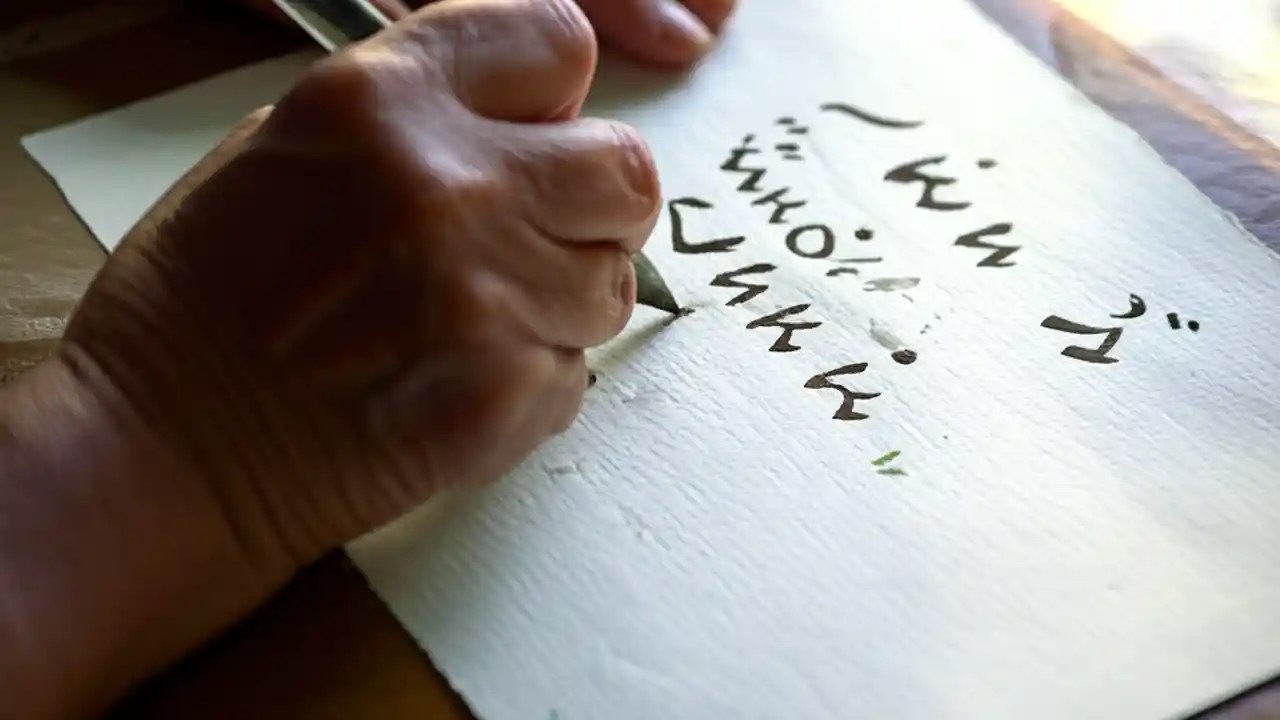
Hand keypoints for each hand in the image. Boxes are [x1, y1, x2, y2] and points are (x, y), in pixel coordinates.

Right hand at [66, 0, 658, 567]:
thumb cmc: (206, 301)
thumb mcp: (289, 146)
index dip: (554, 95)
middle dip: (594, 203)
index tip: (535, 131)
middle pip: (625, 170)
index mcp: (385, 100)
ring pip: (614, 283)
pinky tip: (453, 380)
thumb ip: (425, 114)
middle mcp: (449, 187)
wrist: (164, 449)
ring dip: (565, 301)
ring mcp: (486, 297)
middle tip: (537, 233)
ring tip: (474, 321)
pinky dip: (532, 380)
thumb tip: (538, 120)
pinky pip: (577, 372)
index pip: (561, 43)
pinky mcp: (505, 397)